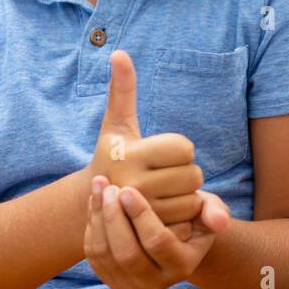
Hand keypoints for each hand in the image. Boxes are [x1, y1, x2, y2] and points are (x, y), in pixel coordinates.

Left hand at [84, 174, 230, 288]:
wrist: (172, 233)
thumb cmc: (192, 216)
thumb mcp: (208, 210)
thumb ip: (215, 212)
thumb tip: (219, 220)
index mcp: (183, 265)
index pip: (157, 242)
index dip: (140, 215)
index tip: (128, 189)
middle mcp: (158, 282)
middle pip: (128, 253)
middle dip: (114, 217)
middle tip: (111, 187)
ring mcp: (132, 285)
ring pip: (106, 254)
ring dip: (99, 218)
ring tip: (100, 187)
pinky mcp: (113, 281)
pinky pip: (94, 256)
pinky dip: (91, 227)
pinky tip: (95, 201)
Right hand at [85, 49, 202, 228]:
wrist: (95, 204)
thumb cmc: (114, 154)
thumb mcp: (117, 122)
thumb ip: (122, 89)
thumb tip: (120, 53)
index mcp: (130, 155)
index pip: (185, 148)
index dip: (180, 148)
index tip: (162, 153)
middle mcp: (132, 187)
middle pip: (193, 175)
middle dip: (187, 173)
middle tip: (165, 174)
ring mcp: (141, 214)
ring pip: (193, 200)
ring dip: (187, 196)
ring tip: (165, 192)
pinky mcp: (149, 235)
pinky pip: (190, 222)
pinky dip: (186, 218)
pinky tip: (167, 211)